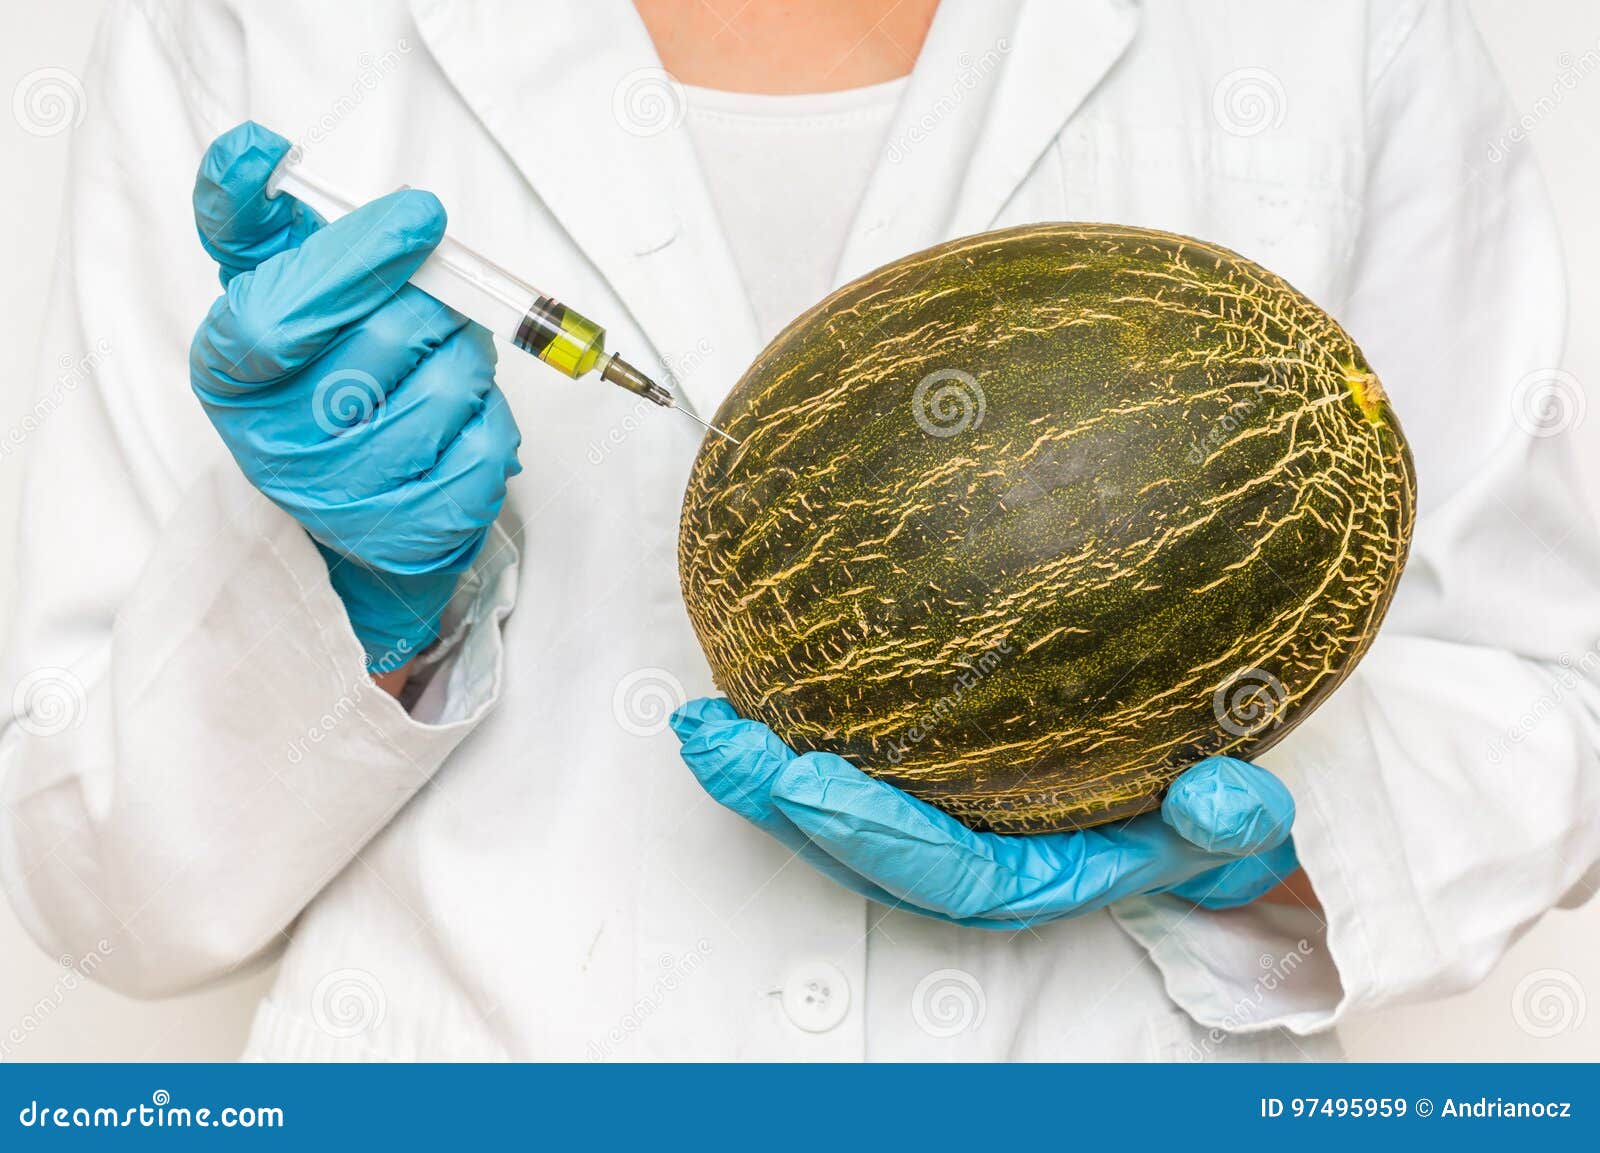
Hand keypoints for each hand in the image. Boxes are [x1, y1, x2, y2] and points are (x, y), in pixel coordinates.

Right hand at [189, 122, 520, 670]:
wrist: (355, 502)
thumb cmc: (321, 374)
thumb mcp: (275, 292)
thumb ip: (257, 220)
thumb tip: (253, 151)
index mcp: (229, 375)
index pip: (275, 317)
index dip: (352, 260)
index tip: (419, 215)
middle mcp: (277, 445)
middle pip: (384, 340)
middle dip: (433, 301)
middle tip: (440, 295)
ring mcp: (346, 496)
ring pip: (448, 388)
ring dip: (468, 355)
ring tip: (447, 357)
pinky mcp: (414, 530)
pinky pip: (486, 444)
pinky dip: (492, 414)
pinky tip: (463, 416)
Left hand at [671, 698, 1297, 927]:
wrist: (1194, 818)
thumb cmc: (1202, 819)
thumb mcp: (1236, 820)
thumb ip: (1231, 816)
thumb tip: (1215, 796)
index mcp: (1032, 878)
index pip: (941, 873)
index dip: (871, 834)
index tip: (803, 781)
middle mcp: (970, 864)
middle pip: (860, 851)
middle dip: (779, 803)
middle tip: (713, 737)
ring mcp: (936, 828)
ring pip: (834, 821)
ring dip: (759, 778)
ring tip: (700, 722)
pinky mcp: (916, 787)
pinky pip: (842, 777)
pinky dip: (785, 745)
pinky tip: (739, 693)